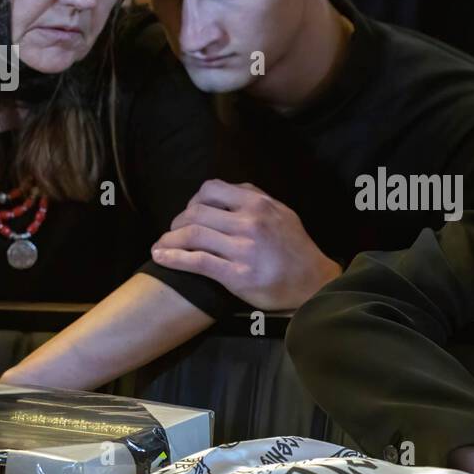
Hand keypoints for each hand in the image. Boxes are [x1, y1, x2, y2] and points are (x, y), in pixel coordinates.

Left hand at [151, 180, 341, 310]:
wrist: (313, 283)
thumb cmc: (295, 249)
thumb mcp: (282, 214)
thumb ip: (256, 200)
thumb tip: (228, 191)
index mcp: (259, 204)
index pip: (211, 189)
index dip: (193, 200)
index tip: (190, 213)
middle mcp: (250, 222)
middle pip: (196, 212)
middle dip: (177, 222)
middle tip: (174, 233)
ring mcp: (243, 248)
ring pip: (192, 234)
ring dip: (169, 240)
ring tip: (160, 246)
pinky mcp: (237, 275)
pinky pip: (197, 261)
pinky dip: (173, 258)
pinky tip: (161, 258)